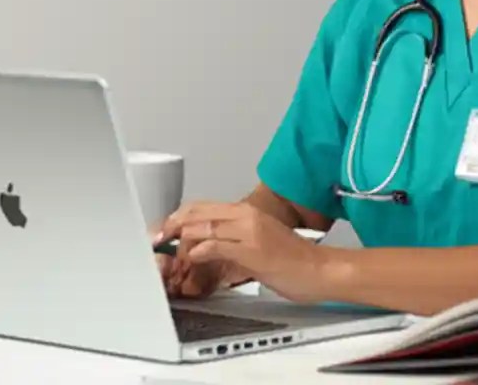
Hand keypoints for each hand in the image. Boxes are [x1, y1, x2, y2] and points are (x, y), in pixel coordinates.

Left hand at [159, 201, 330, 303]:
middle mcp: (247, 217)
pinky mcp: (252, 250)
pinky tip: (191, 259)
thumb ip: (233, 242)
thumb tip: (208, 248)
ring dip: (180, 242)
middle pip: (197, 213)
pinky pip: (215, 246)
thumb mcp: (258, 244)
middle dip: (171, 225)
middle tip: (156, 238)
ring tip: (168, 254)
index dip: (178, 217)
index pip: (203, 207)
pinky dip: (197, 252)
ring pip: (202, 227)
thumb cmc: (294, 262)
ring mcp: (249, 232)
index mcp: (247, 213)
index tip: (163, 229)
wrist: (321, 271)